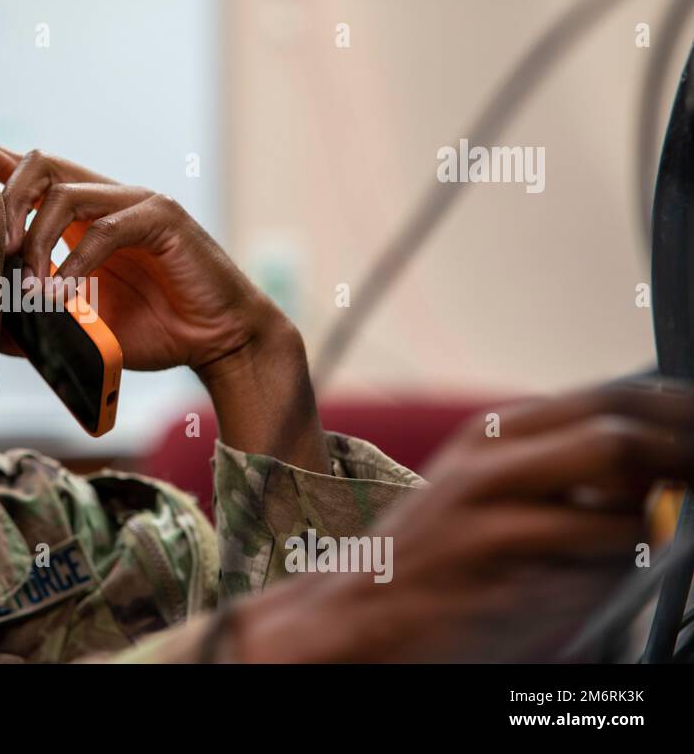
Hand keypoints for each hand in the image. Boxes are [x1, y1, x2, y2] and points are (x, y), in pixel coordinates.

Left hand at [0, 143, 282, 372]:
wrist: (218, 343)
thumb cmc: (156, 330)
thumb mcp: (84, 326)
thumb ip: (41, 319)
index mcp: (87, 215)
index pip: (33, 177)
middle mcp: (110, 199)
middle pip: (41, 165)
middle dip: (7, 202)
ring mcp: (138, 204)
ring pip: (66, 194)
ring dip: (36, 241)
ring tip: (29, 287)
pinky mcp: (163, 220)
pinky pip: (107, 229)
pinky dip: (77, 263)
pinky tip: (64, 294)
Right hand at [230, 382, 693, 661]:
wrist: (352, 615)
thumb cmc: (433, 566)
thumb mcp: (487, 498)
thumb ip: (564, 478)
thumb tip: (663, 479)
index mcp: (496, 432)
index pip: (615, 397)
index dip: (682, 413)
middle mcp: (492, 454)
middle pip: (622, 431)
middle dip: (688, 456)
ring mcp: (489, 501)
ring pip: (619, 493)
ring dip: (653, 524)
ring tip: (647, 543)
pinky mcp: (490, 552)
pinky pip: (593, 555)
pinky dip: (618, 569)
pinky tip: (594, 582)